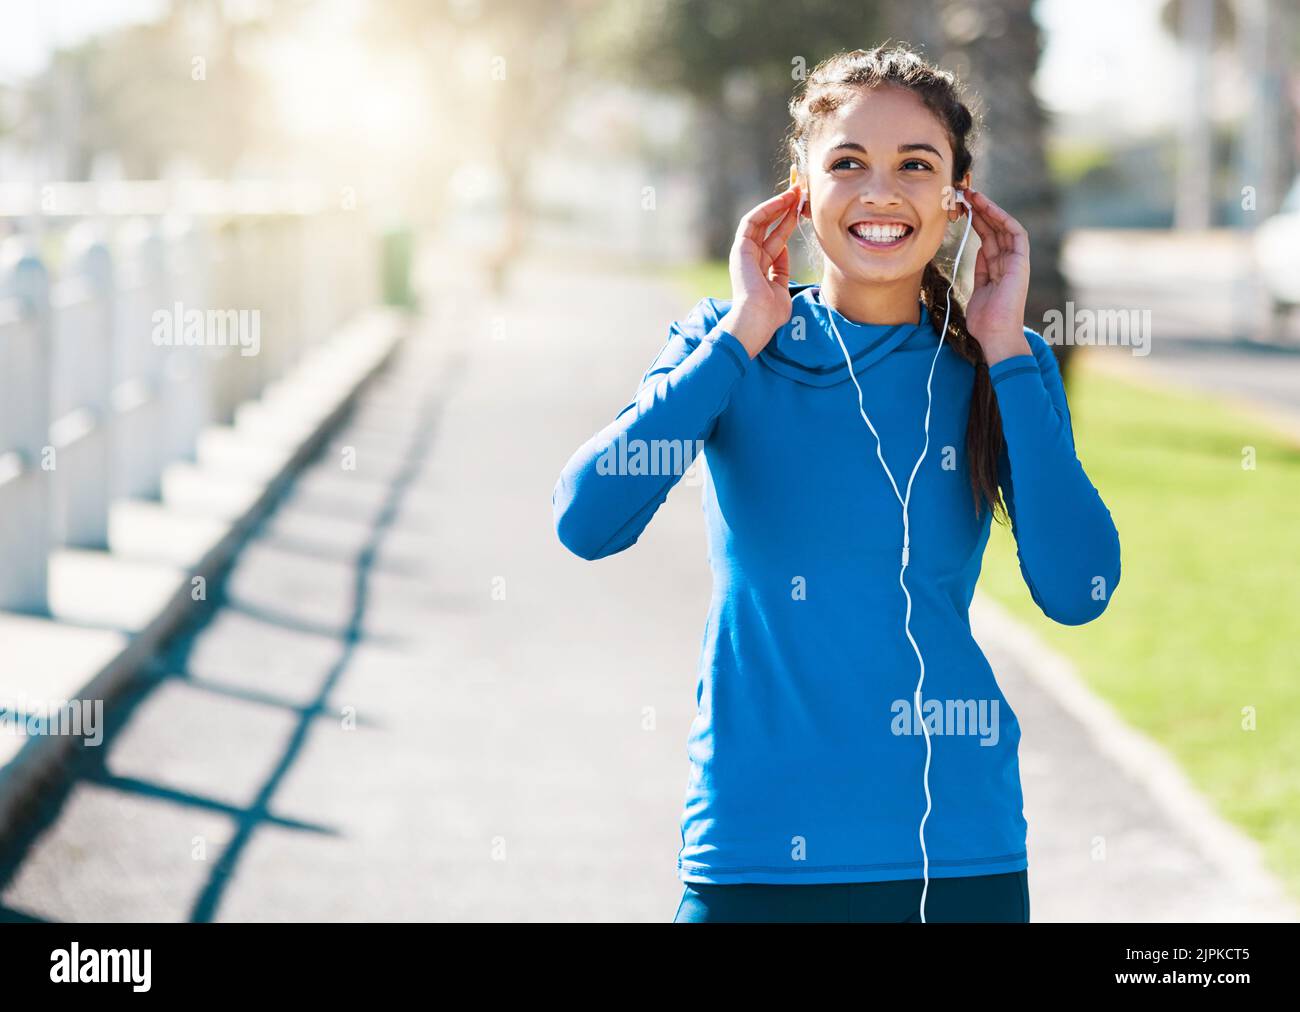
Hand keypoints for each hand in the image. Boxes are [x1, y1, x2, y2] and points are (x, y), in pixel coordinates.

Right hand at [720, 185, 801, 357]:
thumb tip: (785, 251)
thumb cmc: (771, 313)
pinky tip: (782, 200)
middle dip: (785, 210)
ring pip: (761, 220)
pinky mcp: (740, 247)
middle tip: (800, 194)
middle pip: (769, 227)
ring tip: (794, 192)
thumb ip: (782, 270)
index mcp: (761, 268)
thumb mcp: (782, 288)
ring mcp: (744, 252)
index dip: (788, 224)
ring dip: (777, 204)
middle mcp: (751, 258)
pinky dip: (767, 209)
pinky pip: (753, 221)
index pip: (776, 240)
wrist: (757, 319)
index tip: (802, 211)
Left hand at [964, 188, 1031, 364]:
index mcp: (998, 270)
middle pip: (996, 230)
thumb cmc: (985, 320)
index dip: (978, 222)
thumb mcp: (978, 290)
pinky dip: (1003, 219)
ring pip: (1003, 228)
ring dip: (989, 210)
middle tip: (966, 194)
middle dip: (982, 211)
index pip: (989, 239)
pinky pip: (1015, 234)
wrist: (996, 334)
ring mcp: (1016, 261)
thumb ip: (980, 270)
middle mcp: (1009, 263)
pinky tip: (989, 208)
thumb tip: (978, 251)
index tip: (964, 209)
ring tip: (973, 195)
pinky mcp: (1021, 262)